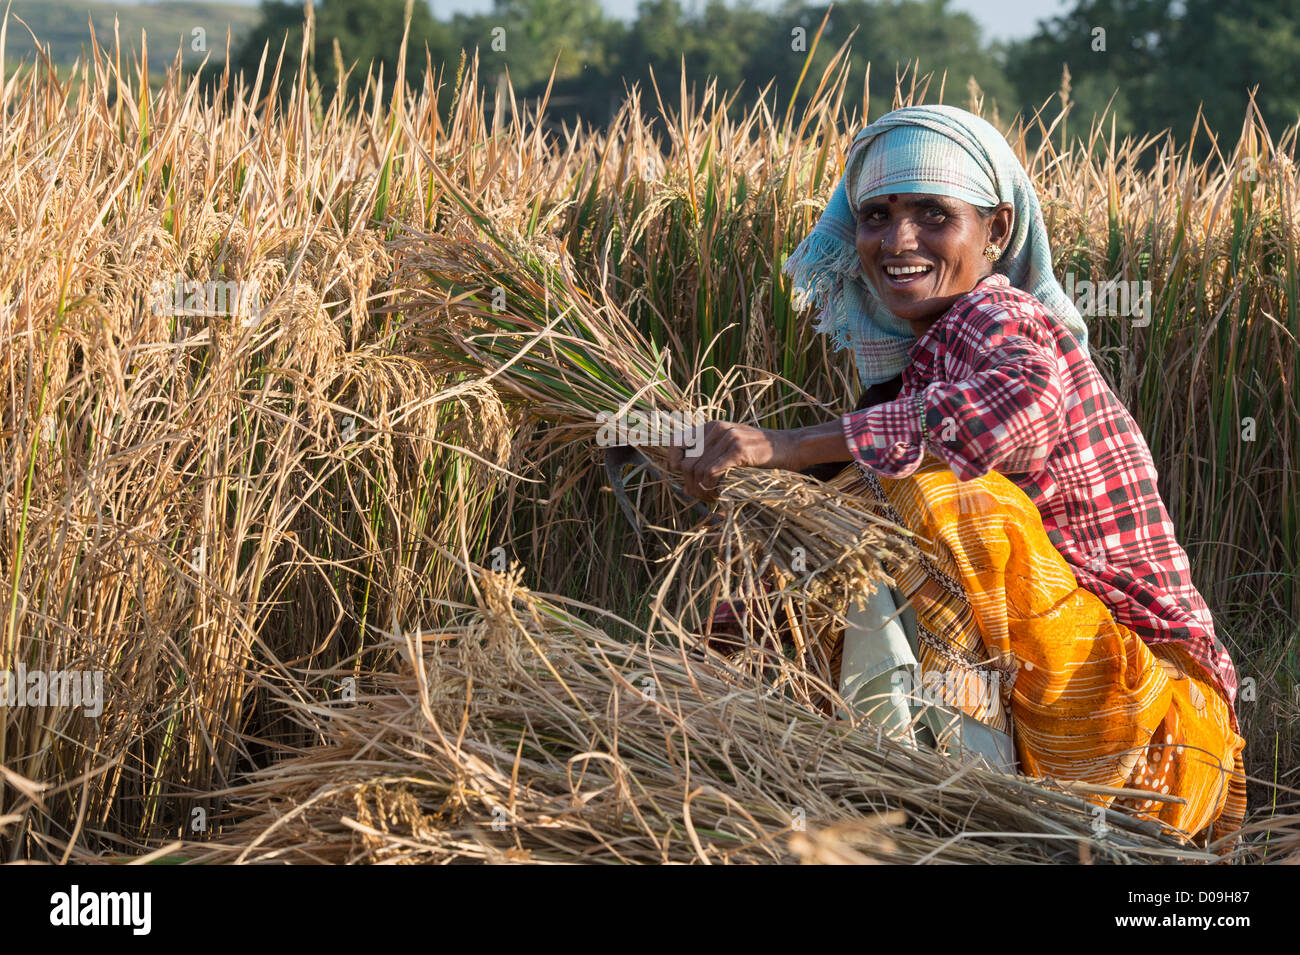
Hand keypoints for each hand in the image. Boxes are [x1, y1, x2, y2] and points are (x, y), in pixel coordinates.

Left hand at [664, 421, 798, 502]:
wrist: (790, 447)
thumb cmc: (760, 455)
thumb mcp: (731, 454)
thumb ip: (708, 465)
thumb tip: (686, 490)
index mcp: (710, 427)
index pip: (675, 443)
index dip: (674, 463)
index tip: (686, 479)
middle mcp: (716, 429)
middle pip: (685, 464)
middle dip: (691, 486)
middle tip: (704, 497)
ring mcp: (727, 438)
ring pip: (696, 471)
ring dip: (702, 491)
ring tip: (713, 498)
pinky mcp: (737, 450)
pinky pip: (711, 472)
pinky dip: (711, 488)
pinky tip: (720, 495)